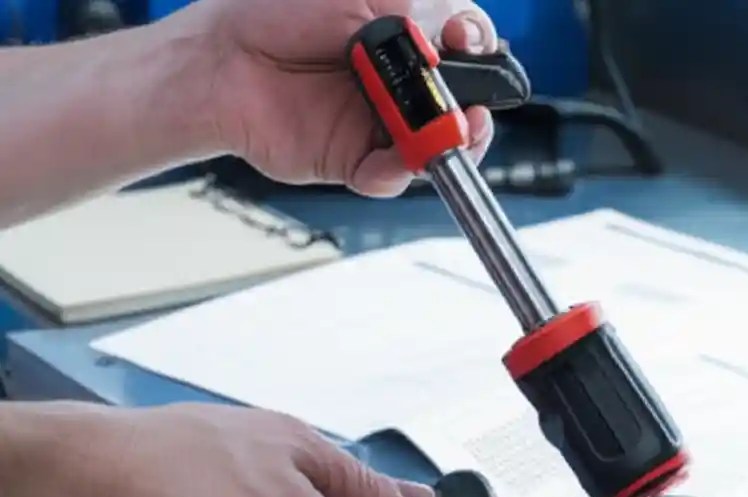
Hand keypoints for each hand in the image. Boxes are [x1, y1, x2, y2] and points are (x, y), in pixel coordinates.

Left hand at [188, 0, 498, 196]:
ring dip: (450, 147)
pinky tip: (399, 159)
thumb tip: (457, 28)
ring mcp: (378, 126)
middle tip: (471, 109)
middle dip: (476, 114)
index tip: (465, 41)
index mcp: (407, 40)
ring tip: (448, 135)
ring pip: (434, 150)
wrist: (221, 57)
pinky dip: (398, 172)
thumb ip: (415, 10)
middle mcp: (398, 86)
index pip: (466, 52)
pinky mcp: (352, 161)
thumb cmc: (278, 12)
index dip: (476, 50)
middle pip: (460, 110)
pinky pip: (388, 177)